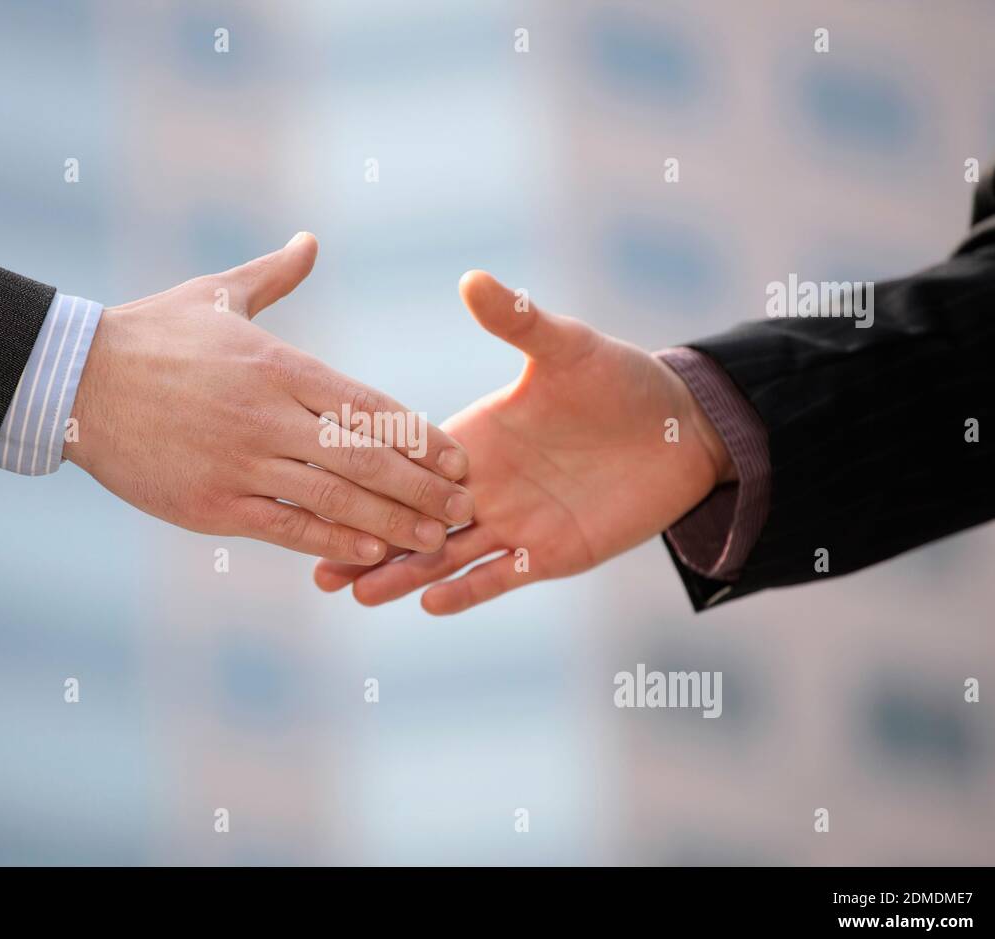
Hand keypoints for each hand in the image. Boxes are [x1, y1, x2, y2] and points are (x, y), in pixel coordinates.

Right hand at [64, 233, 473, 563]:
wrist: (75, 381)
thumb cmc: (150, 335)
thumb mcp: (217, 296)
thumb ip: (275, 275)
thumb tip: (310, 241)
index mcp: (278, 365)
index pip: (368, 404)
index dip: (420, 435)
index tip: (457, 456)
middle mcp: (268, 415)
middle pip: (365, 456)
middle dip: (422, 485)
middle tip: (464, 504)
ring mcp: (241, 462)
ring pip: (335, 498)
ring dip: (392, 521)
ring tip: (435, 538)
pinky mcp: (213, 504)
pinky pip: (287, 526)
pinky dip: (333, 542)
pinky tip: (371, 554)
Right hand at [314, 270, 732, 611]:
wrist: (680, 429)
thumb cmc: (619, 380)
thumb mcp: (567, 348)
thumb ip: (518, 321)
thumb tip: (472, 277)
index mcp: (474, 437)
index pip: (406, 461)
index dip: (365, 475)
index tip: (315, 484)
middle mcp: (483, 485)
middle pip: (410, 518)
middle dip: (366, 538)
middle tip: (316, 567)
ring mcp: (513, 523)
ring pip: (444, 556)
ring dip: (403, 574)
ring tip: (357, 593)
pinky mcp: (549, 553)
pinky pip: (499, 577)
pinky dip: (467, 591)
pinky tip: (430, 604)